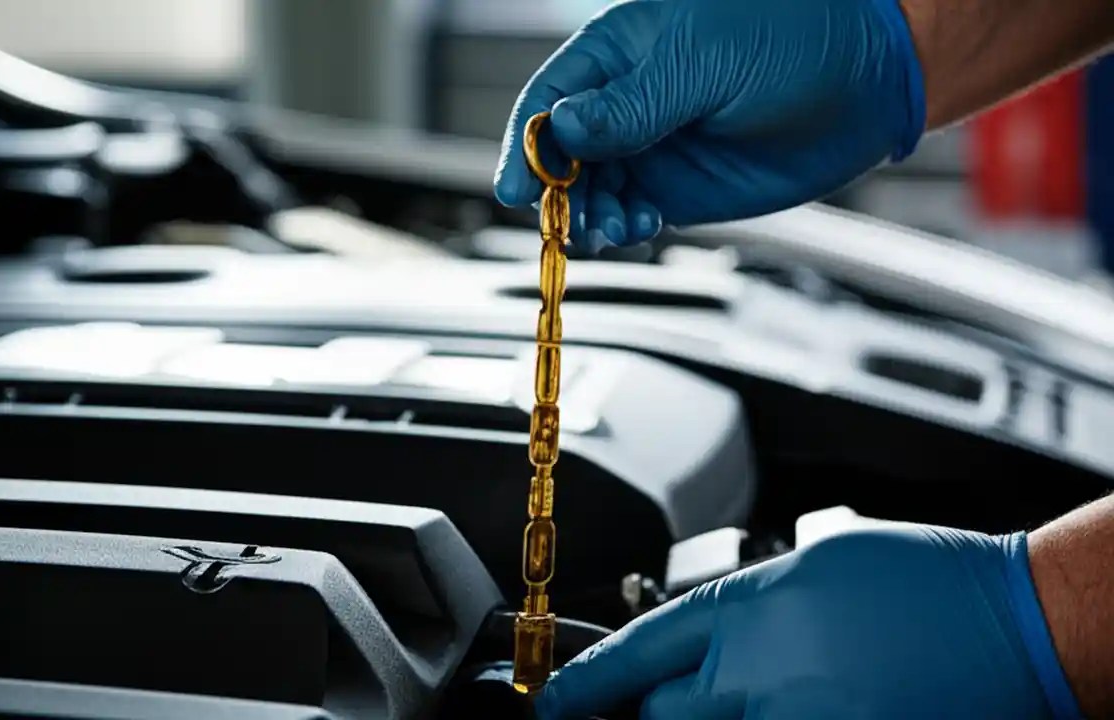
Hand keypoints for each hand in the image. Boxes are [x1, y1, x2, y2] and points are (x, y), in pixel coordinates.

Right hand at [493, 0, 925, 254]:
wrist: (868, 76)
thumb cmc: (791, 36)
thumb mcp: (702, 63)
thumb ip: (630, 105)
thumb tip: (560, 128)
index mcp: (617, 53)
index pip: (547, 100)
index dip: (526, 145)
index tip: (515, 188)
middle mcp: (623, 101)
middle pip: (559, 155)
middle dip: (556, 191)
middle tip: (570, 220)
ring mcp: (649, 146)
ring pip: (589, 191)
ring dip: (587, 216)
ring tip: (611, 227)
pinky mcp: (676, 186)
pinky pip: (628, 212)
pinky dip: (622, 226)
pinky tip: (639, 225)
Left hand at [535, 526, 1082, 718]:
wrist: (1014, 622)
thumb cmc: (925, 580)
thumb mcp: (811, 563)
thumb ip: (745, 605)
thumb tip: (704, 635)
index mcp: (750, 610)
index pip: (637, 652)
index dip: (582, 682)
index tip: (551, 702)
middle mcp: (763, 676)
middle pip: (660, 714)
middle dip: (650, 710)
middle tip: (657, 700)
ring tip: (757, 692)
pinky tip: (797, 704)